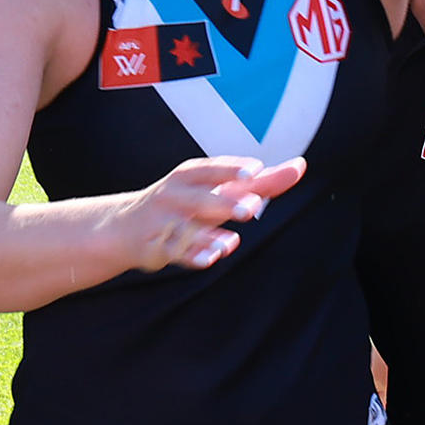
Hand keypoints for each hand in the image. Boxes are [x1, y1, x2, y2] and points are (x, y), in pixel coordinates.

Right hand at [116, 155, 298, 273]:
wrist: (125, 226)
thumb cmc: (183, 202)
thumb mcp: (215, 188)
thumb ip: (258, 182)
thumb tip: (299, 166)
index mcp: (190, 176)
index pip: (212, 170)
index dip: (232, 169)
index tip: (255, 170)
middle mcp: (175, 195)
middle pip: (201, 198)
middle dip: (225, 203)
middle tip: (253, 208)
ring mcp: (165, 222)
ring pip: (188, 229)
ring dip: (209, 236)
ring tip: (231, 243)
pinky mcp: (157, 248)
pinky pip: (176, 253)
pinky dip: (193, 256)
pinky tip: (211, 258)